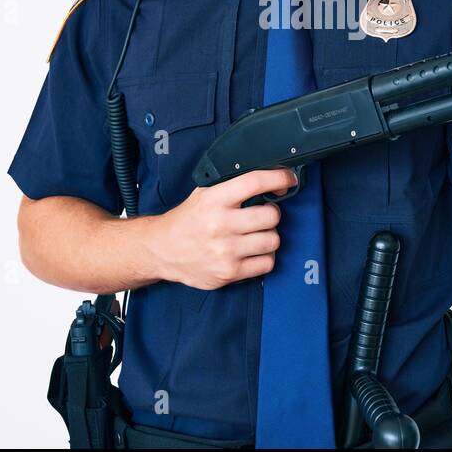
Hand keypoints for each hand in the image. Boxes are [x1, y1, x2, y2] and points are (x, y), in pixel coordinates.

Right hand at [151, 168, 296, 290]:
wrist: (162, 250)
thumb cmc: (187, 220)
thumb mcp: (204, 194)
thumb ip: (232, 186)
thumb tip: (269, 178)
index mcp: (214, 199)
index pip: (255, 182)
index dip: (279, 178)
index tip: (288, 179)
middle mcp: (220, 224)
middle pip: (271, 216)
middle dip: (271, 214)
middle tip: (262, 215)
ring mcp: (225, 251)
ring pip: (273, 240)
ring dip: (269, 236)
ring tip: (256, 234)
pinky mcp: (229, 272)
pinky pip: (267, 263)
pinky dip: (264, 257)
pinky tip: (252, 251)